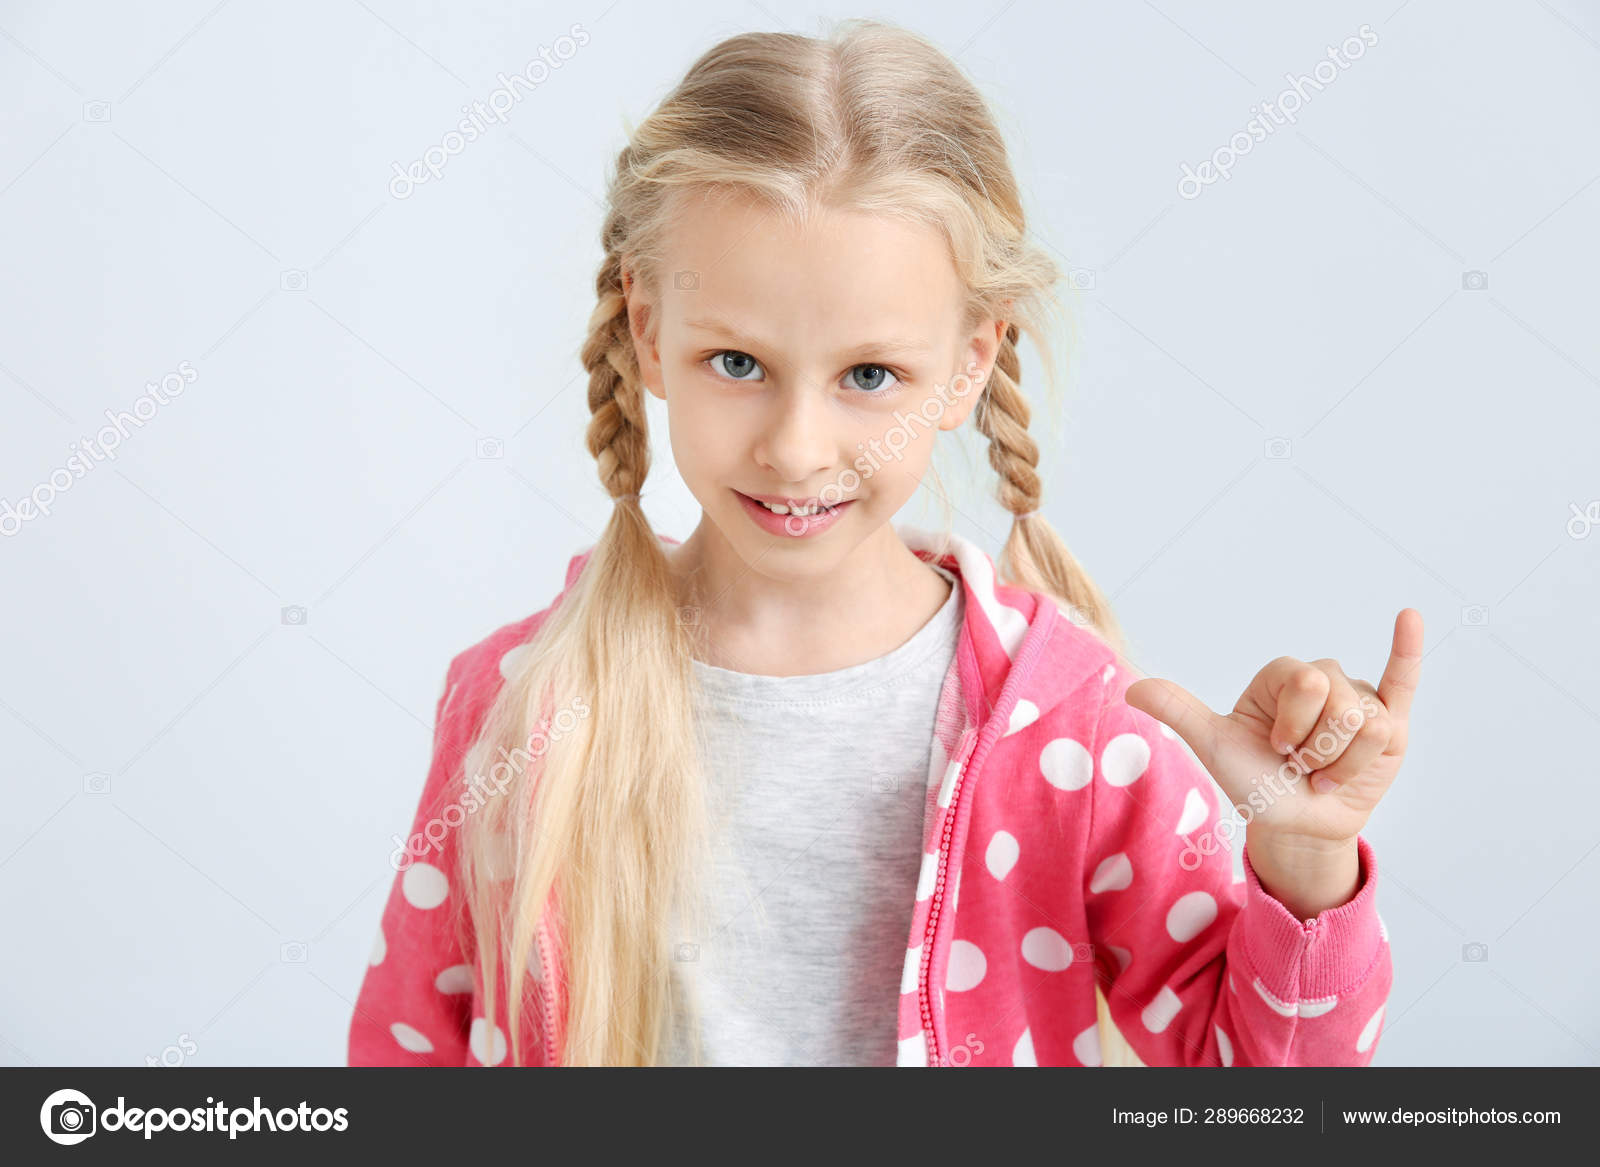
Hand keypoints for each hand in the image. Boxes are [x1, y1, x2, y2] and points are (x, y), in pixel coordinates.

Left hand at [1123, 609, 1422, 847]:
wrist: (1292, 824)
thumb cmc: (1255, 780)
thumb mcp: (1216, 746)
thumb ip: (1179, 712)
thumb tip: (1130, 687)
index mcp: (1285, 677)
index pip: (1307, 683)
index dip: (1294, 727)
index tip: (1277, 747)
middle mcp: (1325, 680)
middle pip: (1340, 705)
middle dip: (1319, 748)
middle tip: (1303, 763)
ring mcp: (1361, 702)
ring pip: (1371, 727)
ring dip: (1345, 764)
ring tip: (1327, 772)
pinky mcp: (1392, 724)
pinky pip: (1404, 679)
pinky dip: (1408, 647)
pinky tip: (1409, 615)